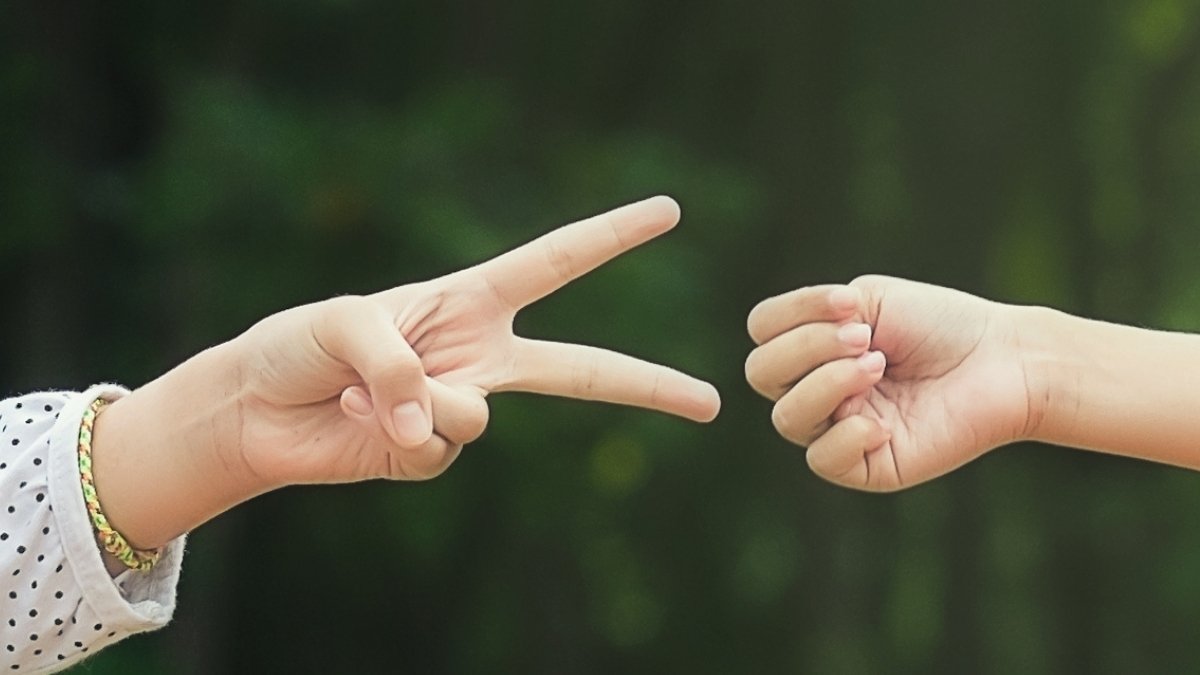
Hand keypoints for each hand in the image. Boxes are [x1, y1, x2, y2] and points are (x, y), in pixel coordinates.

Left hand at [230, 196, 720, 487]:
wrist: (254, 410)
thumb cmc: (298, 343)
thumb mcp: (346, 323)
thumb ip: (403, 366)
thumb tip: (450, 426)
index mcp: (470, 299)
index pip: (556, 262)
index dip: (612, 236)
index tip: (668, 212)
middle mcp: (478, 354)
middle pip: (583, 371)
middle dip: (649, 385)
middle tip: (712, 404)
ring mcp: (459, 408)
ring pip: (479, 417)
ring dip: (417, 403)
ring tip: (361, 391)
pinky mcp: (430, 454)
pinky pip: (438, 447)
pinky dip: (394, 431)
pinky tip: (356, 419)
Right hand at [745, 275, 1031, 490]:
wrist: (1002, 360)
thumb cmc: (939, 325)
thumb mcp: (867, 300)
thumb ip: (811, 317)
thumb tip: (790, 359)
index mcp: (812, 347)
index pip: (762, 331)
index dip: (793, 312)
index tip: (850, 301)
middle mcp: (816, 389)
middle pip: (761, 373)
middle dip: (808, 347)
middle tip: (865, 337)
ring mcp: (837, 429)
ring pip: (788, 417)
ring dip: (829, 383)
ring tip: (878, 366)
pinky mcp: (865, 467)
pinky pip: (823, 459)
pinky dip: (846, 434)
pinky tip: (882, 421)